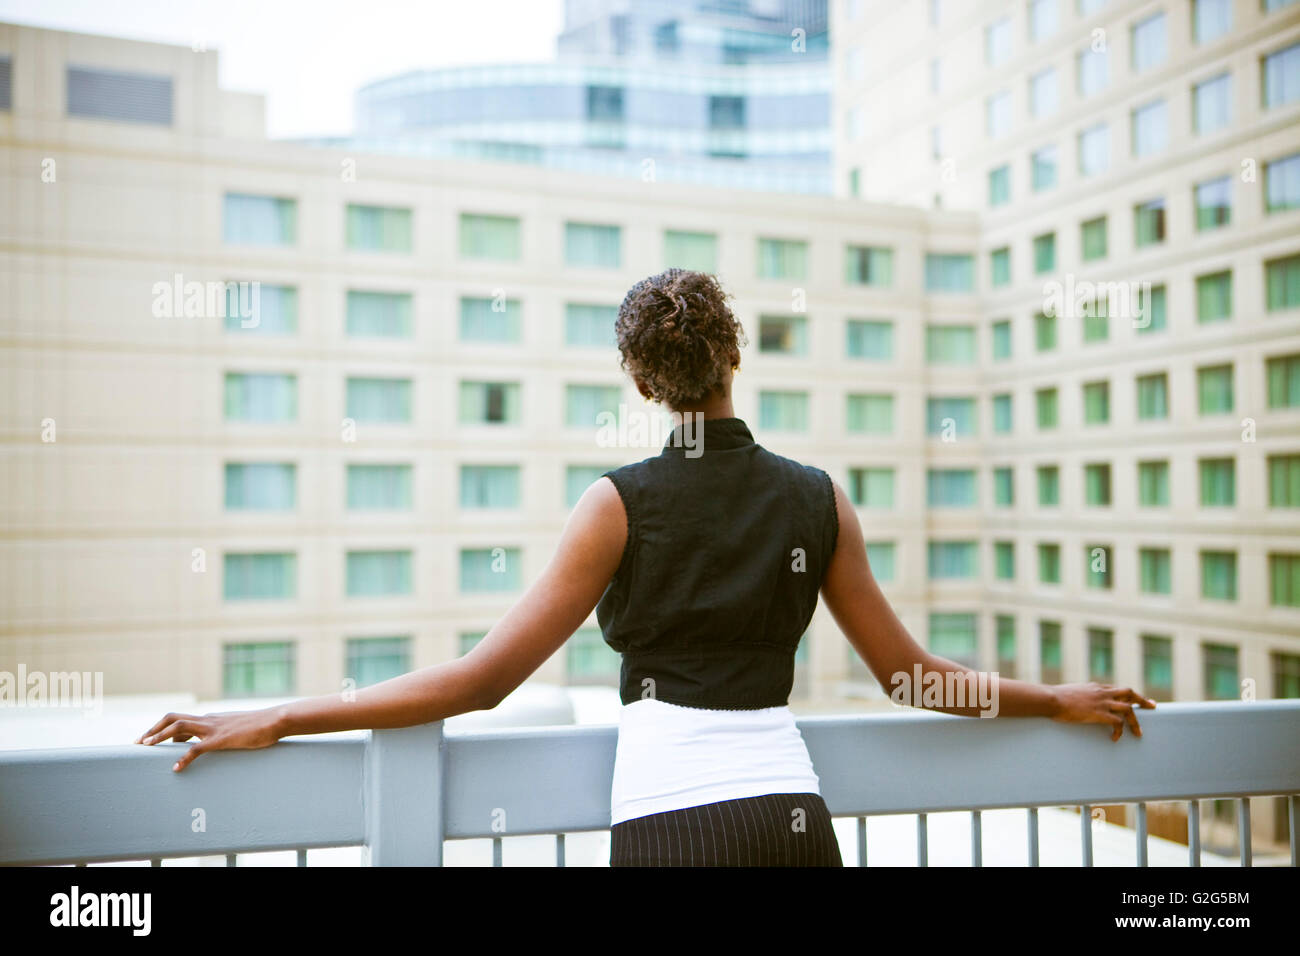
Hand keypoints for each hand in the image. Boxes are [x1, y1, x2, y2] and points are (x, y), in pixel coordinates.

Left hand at [134, 708, 283, 771]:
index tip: (151, 740)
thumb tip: (226, 740)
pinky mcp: (220, 739)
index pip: (182, 721)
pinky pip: (196, 748)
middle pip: (173, 718)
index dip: (164, 730)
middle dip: (153, 728)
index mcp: (212, 718)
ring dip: (159, 736)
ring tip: (145, 747)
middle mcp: (208, 720)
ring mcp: (213, 728)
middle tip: (139, 742)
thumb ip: (228, 732)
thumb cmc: (262, 725)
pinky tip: (176, 768)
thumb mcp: (240, 728)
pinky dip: (184, 758)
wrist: (275, 720)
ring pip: (178, 727)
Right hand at [1050, 683, 1155, 740]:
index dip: (1129, 695)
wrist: (1051, 699)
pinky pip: (1117, 722)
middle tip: (1152, 706)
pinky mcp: (1099, 713)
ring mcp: (1102, 702)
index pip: (1118, 689)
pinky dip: (1120, 731)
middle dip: (1142, 700)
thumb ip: (1079, 695)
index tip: (1138, 700)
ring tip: (1138, 733)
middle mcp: (1102, 692)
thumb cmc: (1055, 697)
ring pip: (1128, 709)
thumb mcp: (1071, 692)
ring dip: (1135, 722)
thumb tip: (1076, 701)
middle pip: (1129, 693)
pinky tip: (1115, 738)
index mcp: (1095, 687)